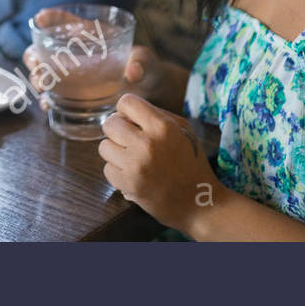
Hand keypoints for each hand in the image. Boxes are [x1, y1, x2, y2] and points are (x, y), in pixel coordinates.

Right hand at [21, 7, 162, 106]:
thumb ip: (141, 62)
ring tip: (40, 86)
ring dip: (36, 77)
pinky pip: (53, 97)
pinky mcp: (73, 96)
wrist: (146, 93)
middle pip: (43, 48)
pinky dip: (46, 100)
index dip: (50, 18)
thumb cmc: (145, 67)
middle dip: (33, 54)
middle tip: (36, 64)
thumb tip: (134, 71)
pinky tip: (47, 105)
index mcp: (89, 36)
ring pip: (43, 72)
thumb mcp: (145, 60)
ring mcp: (71, 76)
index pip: (65, 21)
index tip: (41, 18)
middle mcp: (74, 54)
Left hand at [98, 93, 218, 232]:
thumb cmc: (191, 163)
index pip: (126, 102)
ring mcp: (136, 165)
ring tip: (132, 158)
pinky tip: (133, 174)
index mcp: (162, 127)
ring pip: (104, 146)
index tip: (132, 121)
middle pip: (110, 123)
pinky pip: (107, 169)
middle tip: (130, 141)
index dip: (126, 110)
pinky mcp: (128, 185)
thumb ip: (156, 115)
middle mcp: (147, 144)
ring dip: (115, 152)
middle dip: (118, 131)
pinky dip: (117, 172)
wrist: (199, 203)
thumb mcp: (183, 131)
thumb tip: (126, 110)